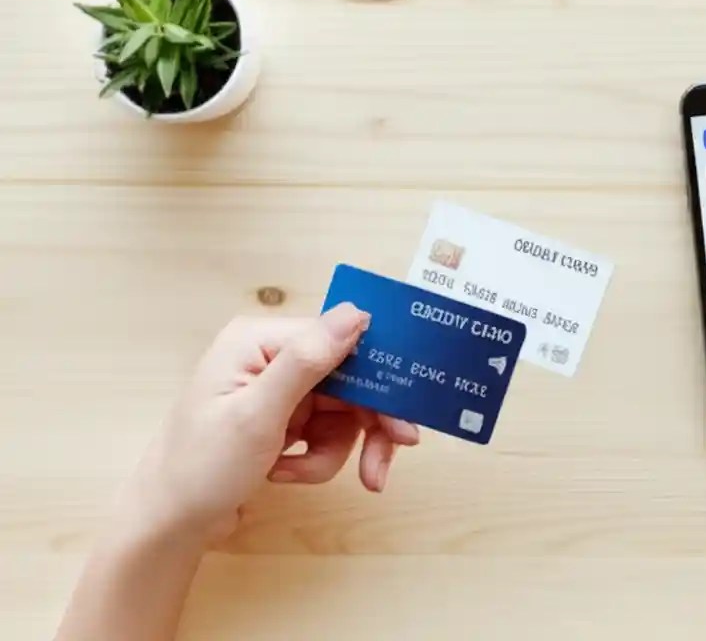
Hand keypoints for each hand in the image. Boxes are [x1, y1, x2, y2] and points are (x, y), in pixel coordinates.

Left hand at [122, 304, 419, 544]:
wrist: (169, 524)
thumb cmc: (201, 468)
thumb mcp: (257, 415)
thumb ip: (308, 361)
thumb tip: (356, 313)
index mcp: (260, 340)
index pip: (341, 342)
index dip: (377, 381)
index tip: (403, 423)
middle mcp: (272, 356)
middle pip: (350, 380)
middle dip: (362, 428)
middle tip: (379, 470)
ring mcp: (279, 389)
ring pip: (343, 412)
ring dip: (332, 451)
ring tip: (296, 475)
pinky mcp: (284, 419)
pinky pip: (326, 432)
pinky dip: (316, 459)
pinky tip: (285, 474)